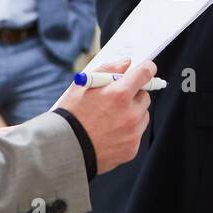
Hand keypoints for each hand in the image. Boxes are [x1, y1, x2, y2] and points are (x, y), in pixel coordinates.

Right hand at [52, 57, 154, 175]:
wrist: (65, 149)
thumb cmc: (71, 116)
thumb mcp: (83, 85)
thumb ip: (108, 70)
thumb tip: (125, 63)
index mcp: (119, 94)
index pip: (145, 74)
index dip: (146, 69)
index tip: (147, 69)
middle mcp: (130, 114)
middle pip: (144, 96)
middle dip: (134, 95)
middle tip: (117, 98)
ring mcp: (133, 133)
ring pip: (142, 116)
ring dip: (133, 113)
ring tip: (110, 118)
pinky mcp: (132, 148)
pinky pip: (136, 134)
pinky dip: (128, 131)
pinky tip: (110, 132)